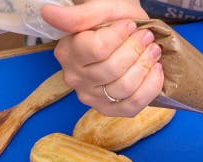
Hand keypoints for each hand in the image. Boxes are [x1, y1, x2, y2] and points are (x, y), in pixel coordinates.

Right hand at [41, 0, 163, 116]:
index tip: (130, 25)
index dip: (119, 36)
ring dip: (145, 67)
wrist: (125, 34)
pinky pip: (132, 106)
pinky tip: (156, 71)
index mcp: (68, 52)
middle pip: (113, 69)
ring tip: (154, 51)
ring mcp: (91, 97)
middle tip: (147, 37)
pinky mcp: (109, 109)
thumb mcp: (98, 10)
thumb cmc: (111, 20)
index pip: (97, 50)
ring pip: (124, 88)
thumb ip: (77, 16)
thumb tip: (47, 12)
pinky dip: (150, 88)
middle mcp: (74, 78)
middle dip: (136, 50)